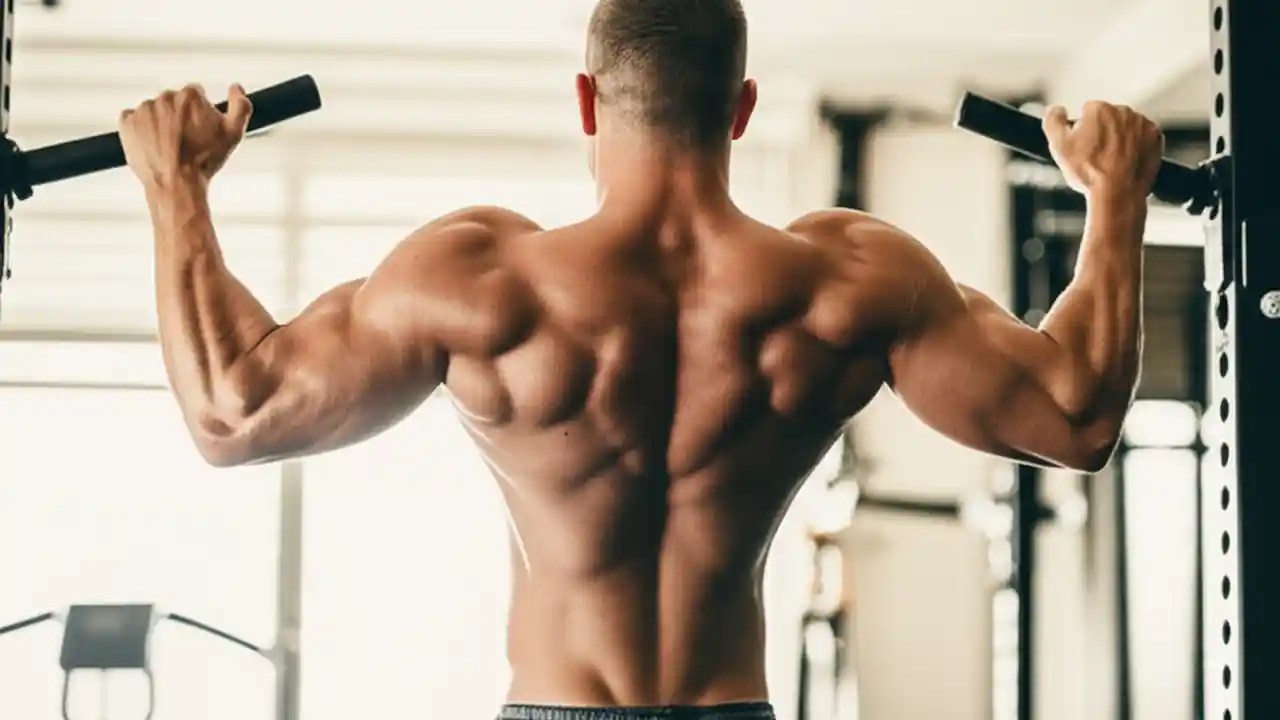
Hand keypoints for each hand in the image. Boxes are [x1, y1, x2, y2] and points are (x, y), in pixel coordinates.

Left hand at [119, 83, 252, 189]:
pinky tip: (151, 143)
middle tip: (185, 140)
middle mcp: (165, 97)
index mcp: (190, 96)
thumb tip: (236, 88)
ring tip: (168, 145)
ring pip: (153, 110)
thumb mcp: (233, 135)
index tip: (199, 128)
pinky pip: (132, 119)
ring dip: (159, 123)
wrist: (175, 182)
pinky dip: (139, 129)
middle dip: (178, 116)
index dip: (199, 113)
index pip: (195, 94)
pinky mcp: (127, 122)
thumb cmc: (204, 161)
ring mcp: (144, 109)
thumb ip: (241, 107)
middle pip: (173, 101)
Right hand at [1042, 101, 1163, 200]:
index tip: (1083, 147)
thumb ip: (1053, 120)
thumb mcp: (1058, 146)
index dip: (1082, 131)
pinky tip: (1126, 160)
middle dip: (1102, 133)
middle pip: (1108, 118)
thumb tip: (1056, 109)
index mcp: (1100, 109)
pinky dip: (1136, 145)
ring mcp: (1142, 124)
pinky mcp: (1156, 138)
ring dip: (1119, 138)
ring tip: (1112, 161)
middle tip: (1097, 156)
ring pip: (1126, 127)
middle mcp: (1124, 111)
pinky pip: (1143, 137)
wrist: (1117, 193)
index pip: (1087, 113)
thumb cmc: (1088, 171)